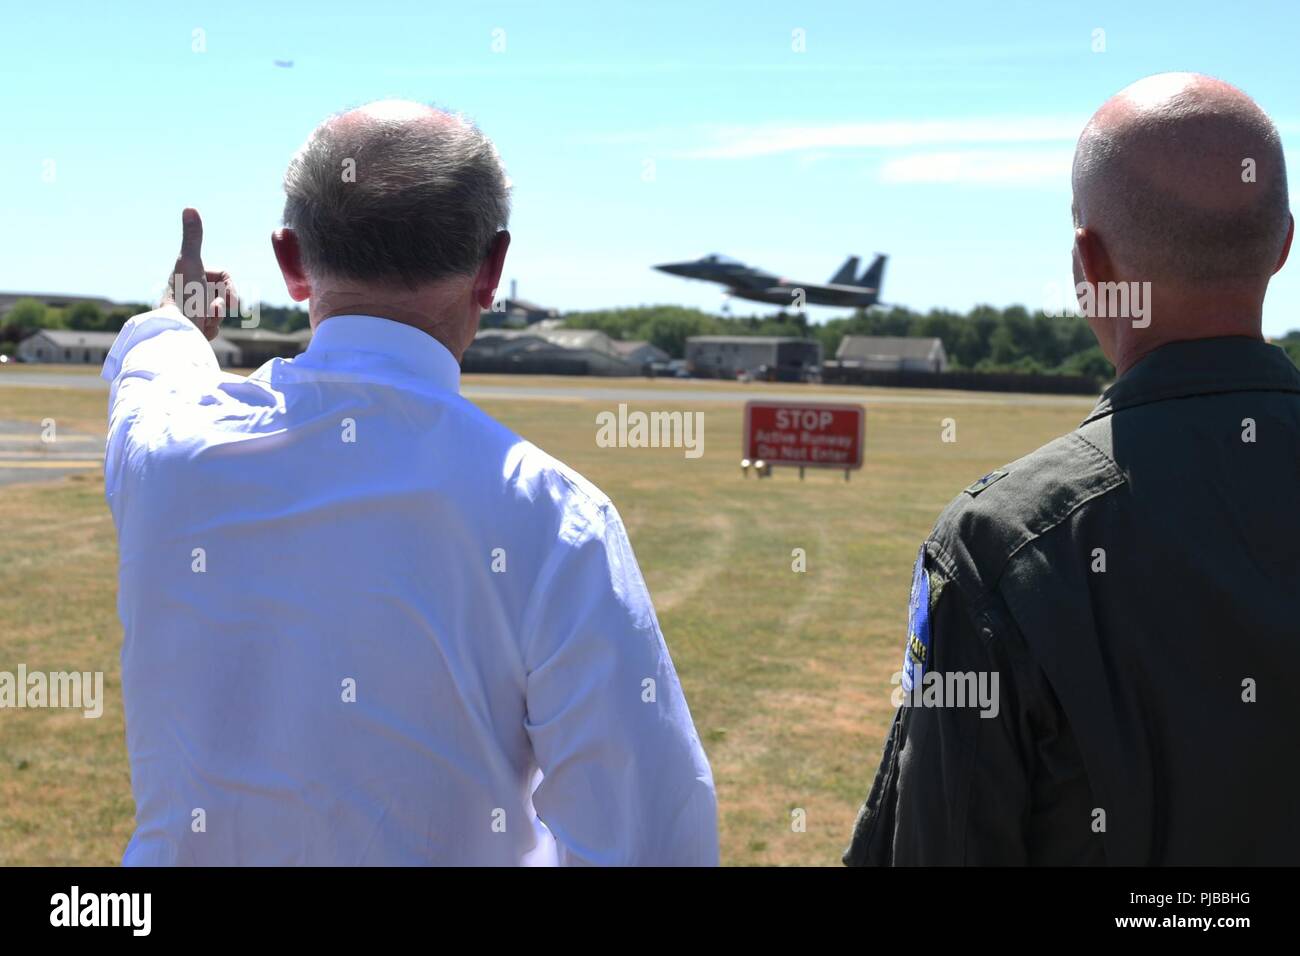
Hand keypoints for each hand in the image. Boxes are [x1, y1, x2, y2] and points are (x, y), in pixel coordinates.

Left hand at [160, 208, 238, 341]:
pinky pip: (212, 327)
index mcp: (188, 274)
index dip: (230, 287)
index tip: (228, 299)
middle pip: (223, 293)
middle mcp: (189, 291)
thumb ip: (193, 237)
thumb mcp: (191, 263)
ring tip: (201, 320)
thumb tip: (189, 207)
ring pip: (219, 311)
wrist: (178, 332)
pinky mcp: (191, 328)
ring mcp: (191, 310)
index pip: (223, 276)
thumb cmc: (185, 297)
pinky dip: (210, 329)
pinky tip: (198, 330)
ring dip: (216, 317)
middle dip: (222, 303)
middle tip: (211, 310)